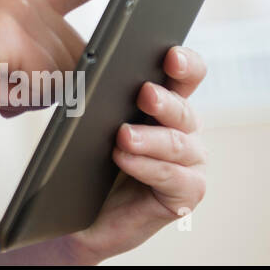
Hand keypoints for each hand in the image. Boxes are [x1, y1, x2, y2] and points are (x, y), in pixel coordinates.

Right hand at [0, 0, 128, 151]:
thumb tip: (91, 69)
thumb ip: (47, 57)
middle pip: (81, 50)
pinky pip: (46, 79)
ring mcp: (11, 11)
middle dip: (53, 85)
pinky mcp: (3, 34)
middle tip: (1, 90)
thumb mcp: (9, 66)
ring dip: (35, 95)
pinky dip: (24, 98)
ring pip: (66, 69)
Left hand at [64, 45, 208, 263]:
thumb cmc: (88, 162)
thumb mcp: (92, 123)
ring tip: (123, 135)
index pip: (186, 75)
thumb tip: (93, 72)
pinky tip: (124, 159)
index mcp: (165, 104)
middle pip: (183, 109)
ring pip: (178, 144)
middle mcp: (184, 130)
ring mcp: (189, 164)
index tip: (170, 54)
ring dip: (150, 138)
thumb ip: (102, 98)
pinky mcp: (185, 195)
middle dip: (164, 101)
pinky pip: (173, 177)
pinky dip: (147, 166)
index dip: (184, 63)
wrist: (79, 215)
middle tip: (144, 94)